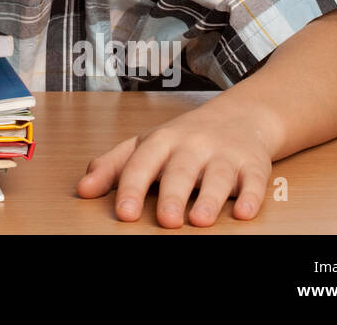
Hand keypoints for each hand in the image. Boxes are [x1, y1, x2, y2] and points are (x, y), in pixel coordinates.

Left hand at [76, 100, 278, 227]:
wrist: (239, 116)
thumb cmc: (183, 139)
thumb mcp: (145, 145)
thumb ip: (112, 166)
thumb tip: (82, 190)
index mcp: (160, 141)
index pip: (142, 163)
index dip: (131, 187)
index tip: (123, 213)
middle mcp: (192, 146)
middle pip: (181, 170)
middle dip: (173, 195)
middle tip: (166, 221)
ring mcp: (224, 155)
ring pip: (218, 176)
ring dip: (210, 198)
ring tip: (200, 221)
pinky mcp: (253, 165)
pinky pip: (254, 180)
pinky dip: (251, 197)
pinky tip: (244, 213)